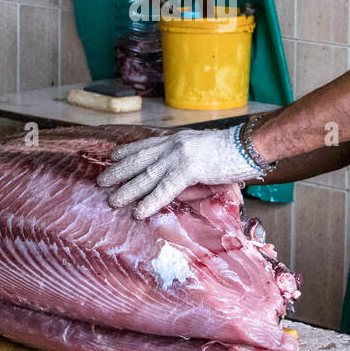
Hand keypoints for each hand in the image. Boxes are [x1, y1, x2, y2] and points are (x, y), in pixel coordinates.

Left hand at [96, 127, 262, 218]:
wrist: (248, 145)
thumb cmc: (233, 150)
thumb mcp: (204, 151)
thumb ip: (189, 162)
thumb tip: (181, 176)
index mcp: (178, 139)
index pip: (146, 144)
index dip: (128, 151)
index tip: (113, 155)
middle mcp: (174, 145)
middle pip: (140, 159)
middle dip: (119, 170)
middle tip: (102, 180)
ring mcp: (179, 156)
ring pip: (146, 175)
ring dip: (128, 189)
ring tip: (112, 200)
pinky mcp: (188, 170)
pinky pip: (164, 189)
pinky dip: (150, 202)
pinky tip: (138, 211)